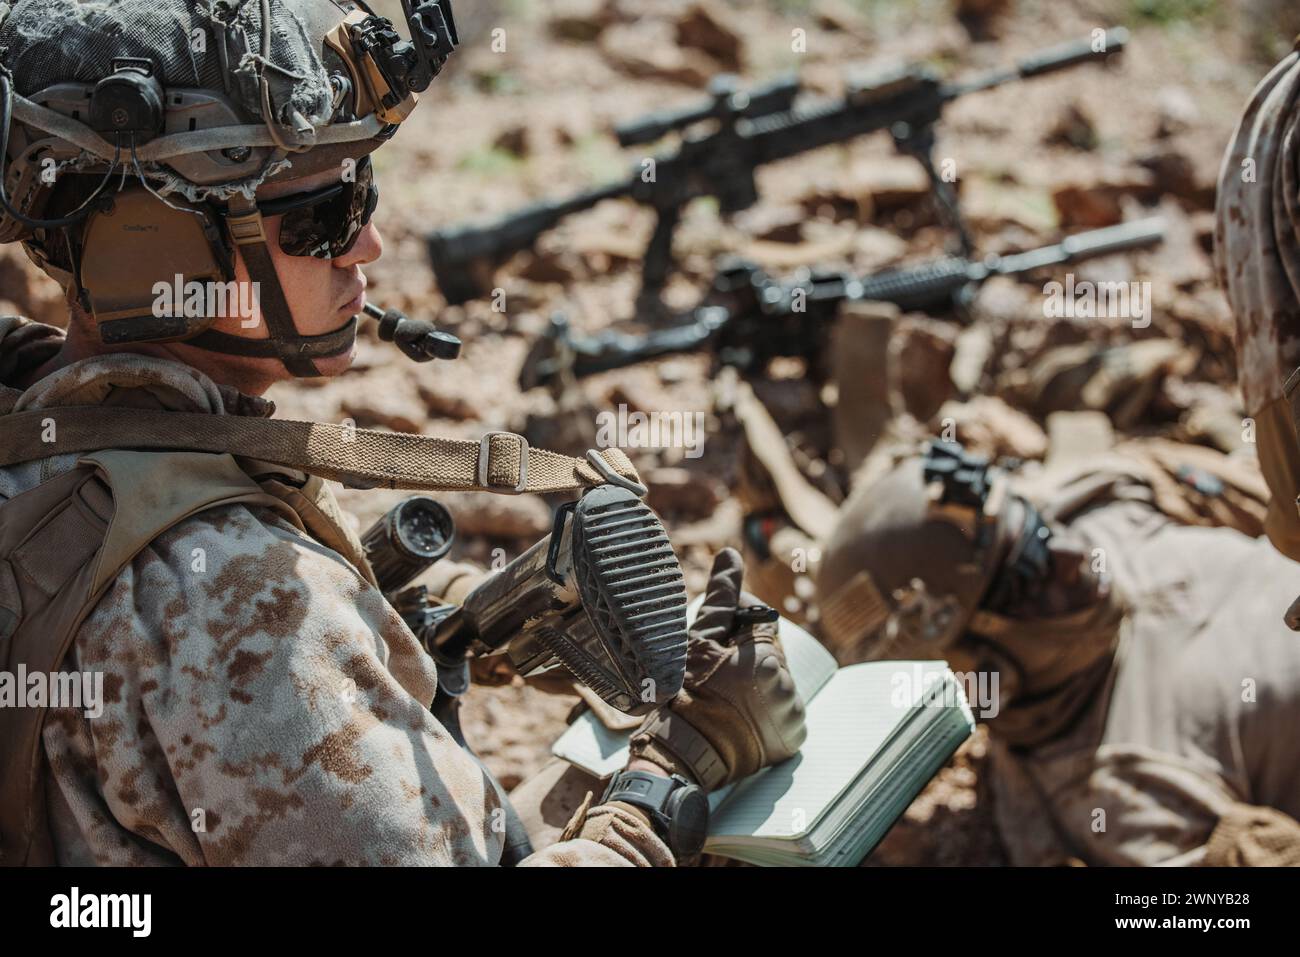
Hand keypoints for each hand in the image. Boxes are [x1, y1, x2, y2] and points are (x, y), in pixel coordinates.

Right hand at [628, 547, 806, 791]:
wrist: (682, 754)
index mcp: (766, 657)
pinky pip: (785, 710)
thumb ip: (722, 597)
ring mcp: (792, 714)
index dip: (735, 627)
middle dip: (749, 655)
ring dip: (760, 681)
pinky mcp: (794, 737)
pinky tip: (742, 713)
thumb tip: (731, 553)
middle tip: (717, 674)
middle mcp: (787, 685)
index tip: (716, 642)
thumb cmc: (684, 693)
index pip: (761, 620)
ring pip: (778, 680)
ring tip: (727, 697)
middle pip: (771, 651)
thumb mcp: (698, 641)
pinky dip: (770, 709)